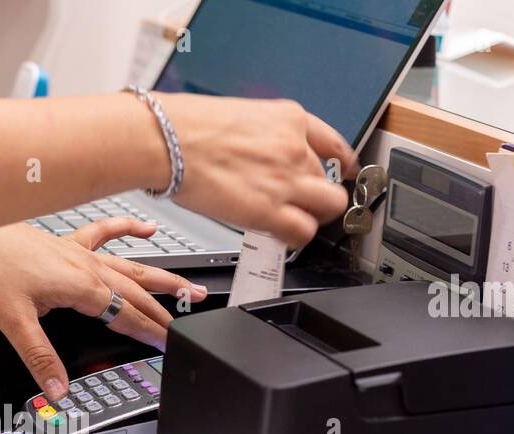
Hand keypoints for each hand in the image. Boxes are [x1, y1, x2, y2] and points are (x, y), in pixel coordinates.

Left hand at [0, 219, 207, 399]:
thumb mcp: (13, 321)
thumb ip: (39, 357)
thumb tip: (56, 388)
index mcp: (81, 288)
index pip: (126, 316)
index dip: (151, 333)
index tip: (170, 345)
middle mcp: (88, 268)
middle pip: (137, 292)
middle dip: (167, 309)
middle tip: (191, 321)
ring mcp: (81, 253)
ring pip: (132, 266)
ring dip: (162, 277)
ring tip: (188, 286)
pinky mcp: (69, 242)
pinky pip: (107, 233)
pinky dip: (129, 230)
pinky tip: (147, 228)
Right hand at [154, 94, 356, 247]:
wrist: (167, 139)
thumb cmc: (185, 127)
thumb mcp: (240, 115)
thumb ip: (262, 137)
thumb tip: (261, 157)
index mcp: (289, 118)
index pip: (335, 144)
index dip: (344, 164)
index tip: (345, 173)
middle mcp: (295, 147)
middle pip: (331, 181)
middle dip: (319, 196)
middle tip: (302, 205)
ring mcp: (286, 179)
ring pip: (327, 208)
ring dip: (311, 218)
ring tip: (290, 221)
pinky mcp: (269, 209)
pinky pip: (303, 232)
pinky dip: (295, 237)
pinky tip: (280, 235)